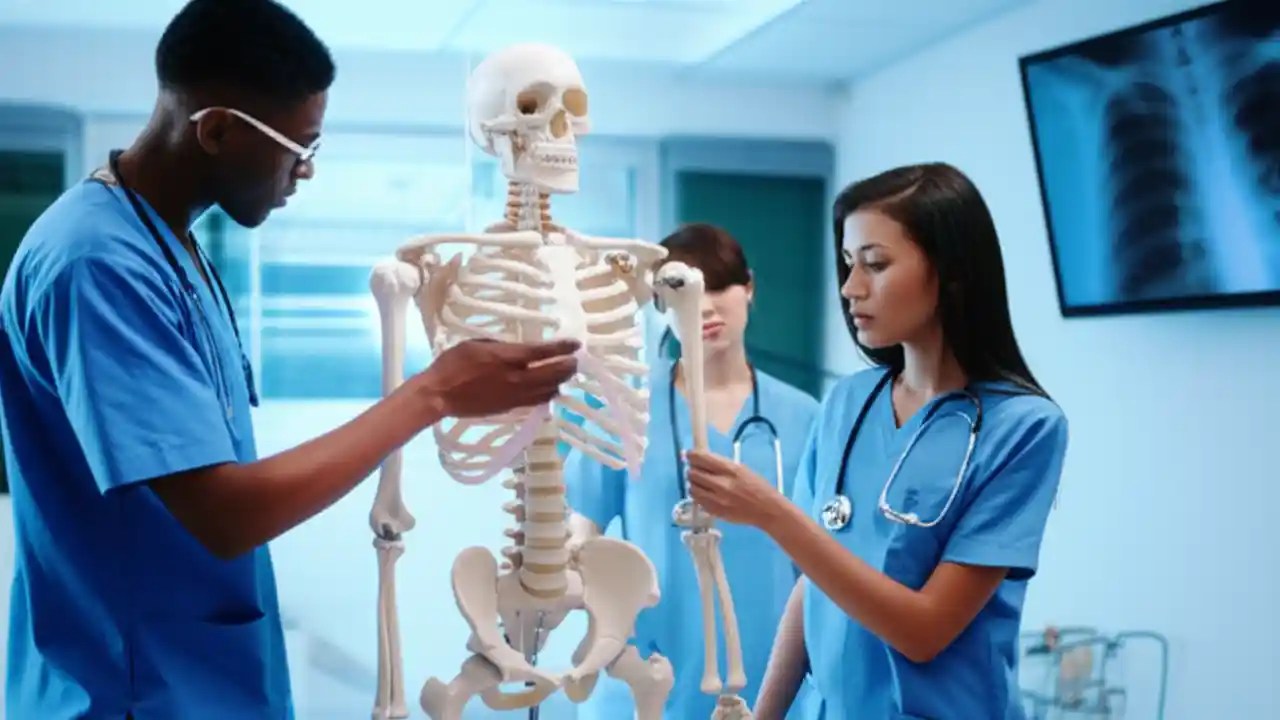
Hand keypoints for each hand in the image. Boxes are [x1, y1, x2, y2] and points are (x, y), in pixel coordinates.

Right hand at [419, 338, 579, 417]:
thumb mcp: (477, 344)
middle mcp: (516, 379)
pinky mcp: (510, 408)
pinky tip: (550, 390)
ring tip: (567, 375)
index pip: (543, 352)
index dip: (562, 348)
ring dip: (560, 382)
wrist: (440, 395)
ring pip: (547, 391)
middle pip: (552, 374)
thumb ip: (502, 347)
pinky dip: (546, 395)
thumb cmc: (453, 364)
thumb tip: (519, 351)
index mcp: (507, 358)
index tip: (576, 344)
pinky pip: (535, 402)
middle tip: (576, 361)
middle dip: (568, 367)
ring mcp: (514, 396)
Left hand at [686, 450, 785, 528]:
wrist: (767, 509)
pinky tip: (706, 494)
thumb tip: (701, 459)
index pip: (701, 458)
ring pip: (692, 488)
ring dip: (694, 484)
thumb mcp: (741, 469)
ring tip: (700, 483)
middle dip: (692, 470)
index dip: (691, 455)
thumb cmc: (757, 486)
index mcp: (729, 469)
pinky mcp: (715, 511)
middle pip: (693, 473)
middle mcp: (721, 484)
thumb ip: (721, 464)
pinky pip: (697, 501)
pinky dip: (698, 496)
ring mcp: (717, 499)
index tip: (689, 455)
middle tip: (695, 470)